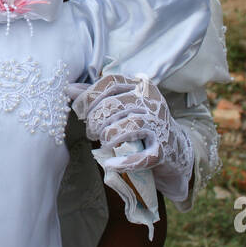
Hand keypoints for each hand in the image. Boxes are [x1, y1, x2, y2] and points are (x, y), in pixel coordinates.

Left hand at [67, 73, 195, 203]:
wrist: (176, 148)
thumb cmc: (142, 124)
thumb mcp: (122, 105)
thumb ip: (97, 97)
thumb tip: (69, 89)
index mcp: (141, 85)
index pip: (110, 82)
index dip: (90, 96)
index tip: (79, 111)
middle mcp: (153, 101)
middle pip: (114, 106)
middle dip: (95, 121)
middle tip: (92, 132)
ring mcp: (160, 125)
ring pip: (128, 127)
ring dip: (108, 137)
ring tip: (104, 143)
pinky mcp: (164, 150)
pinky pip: (142, 156)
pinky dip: (123, 162)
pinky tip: (111, 165)